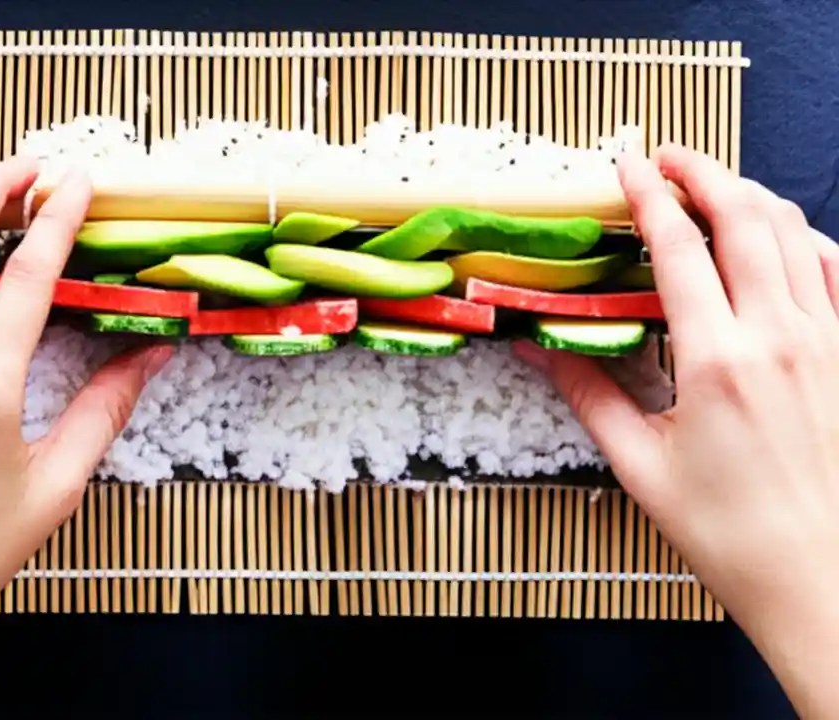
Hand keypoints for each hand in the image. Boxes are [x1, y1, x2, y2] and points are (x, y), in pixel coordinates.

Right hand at [515, 144, 838, 716]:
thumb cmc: (731, 534)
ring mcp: (831, 342)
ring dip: (753, 195)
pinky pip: (838, 271)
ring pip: (797, 232)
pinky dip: (808, 238)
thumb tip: (538, 351)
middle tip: (669, 158)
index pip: (679, 246)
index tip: (627, 166)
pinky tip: (785, 238)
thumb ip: (588, 395)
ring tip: (718, 187)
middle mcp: (782, 337)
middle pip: (745, 217)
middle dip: (704, 172)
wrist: (820, 579)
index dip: (649, 194)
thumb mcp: (641, 466)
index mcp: (719, 361)